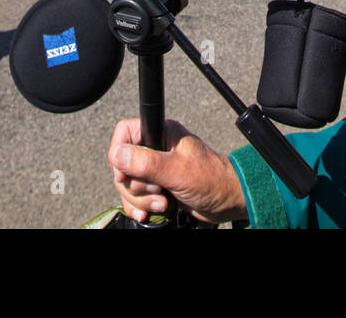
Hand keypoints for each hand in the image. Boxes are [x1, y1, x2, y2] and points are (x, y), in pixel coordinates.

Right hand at [108, 118, 245, 223]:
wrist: (227, 201)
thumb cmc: (212, 179)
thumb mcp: (177, 170)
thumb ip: (146, 163)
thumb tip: (118, 155)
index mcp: (161, 133)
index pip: (124, 133)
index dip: (119, 154)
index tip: (126, 174)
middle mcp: (155, 148)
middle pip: (123, 165)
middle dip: (136, 186)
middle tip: (157, 191)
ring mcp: (155, 169)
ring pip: (128, 184)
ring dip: (141, 200)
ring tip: (162, 204)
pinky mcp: (157, 187)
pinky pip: (135, 198)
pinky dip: (140, 208)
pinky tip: (150, 213)